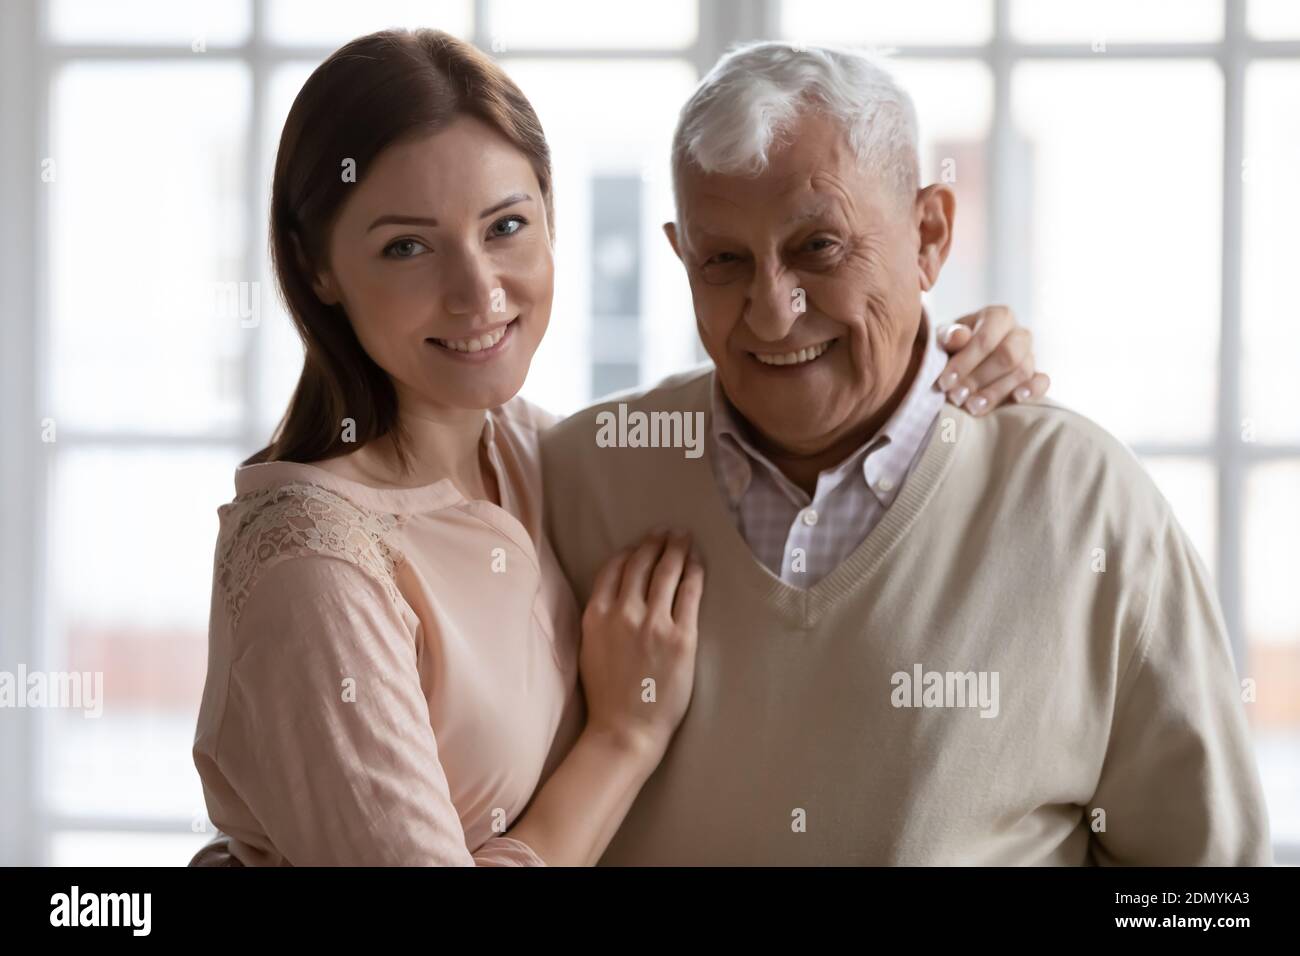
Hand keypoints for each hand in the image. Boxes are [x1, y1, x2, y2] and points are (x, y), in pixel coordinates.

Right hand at [579, 530, 702, 760]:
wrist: (626, 728)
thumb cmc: (607, 694)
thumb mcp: (590, 647)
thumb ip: (600, 617)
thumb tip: (616, 595)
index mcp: (597, 615)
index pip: (614, 568)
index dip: (631, 551)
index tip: (641, 544)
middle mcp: (624, 613)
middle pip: (642, 564)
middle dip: (656, 542)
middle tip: (667, 531)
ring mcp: (654, 623)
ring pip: (667, 572)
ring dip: (677, 549)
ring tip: (684, 538)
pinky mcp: (681, 637)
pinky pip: (690, 594)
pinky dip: (694, 572)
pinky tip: (698, 562)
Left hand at [934, 305, 1049, 415]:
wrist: (962, 362)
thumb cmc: (952, 347)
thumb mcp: (944, 339)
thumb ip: (949, 336)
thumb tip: (959, 336)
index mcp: (998, 317)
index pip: (986, 338)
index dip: (965, 362)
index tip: (945, 381)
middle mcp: (1019, 333)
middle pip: (1008, 355)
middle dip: (979, 378)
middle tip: (956, 396)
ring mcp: (1030, 355)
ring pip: (1022, 371)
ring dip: (995, 392)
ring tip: (971, 407)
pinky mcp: (1036, 376)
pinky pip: (1043, 382)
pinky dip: (1033, 390)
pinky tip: (1016, 399)